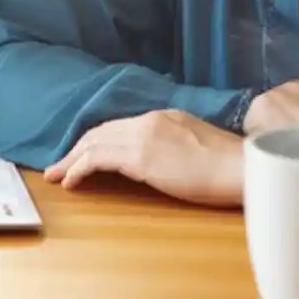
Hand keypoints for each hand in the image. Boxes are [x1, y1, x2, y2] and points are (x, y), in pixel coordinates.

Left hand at [44, 110, 244, 206]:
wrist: (242, 168)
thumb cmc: (230, 167)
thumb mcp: (198, 147)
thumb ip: (175, 147)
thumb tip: (162, 161)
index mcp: (164, 117)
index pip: (120, 126)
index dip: (97, 140)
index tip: (82, 154)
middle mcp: (149, 120)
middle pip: (101, 131)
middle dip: (77, 148)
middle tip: (58, 165)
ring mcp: (143, 136)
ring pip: (93, 143)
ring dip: (71, 160)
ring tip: (56, 175)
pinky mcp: (140, 156)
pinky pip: (97, 159)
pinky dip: (78, 169)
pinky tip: (70, 182)